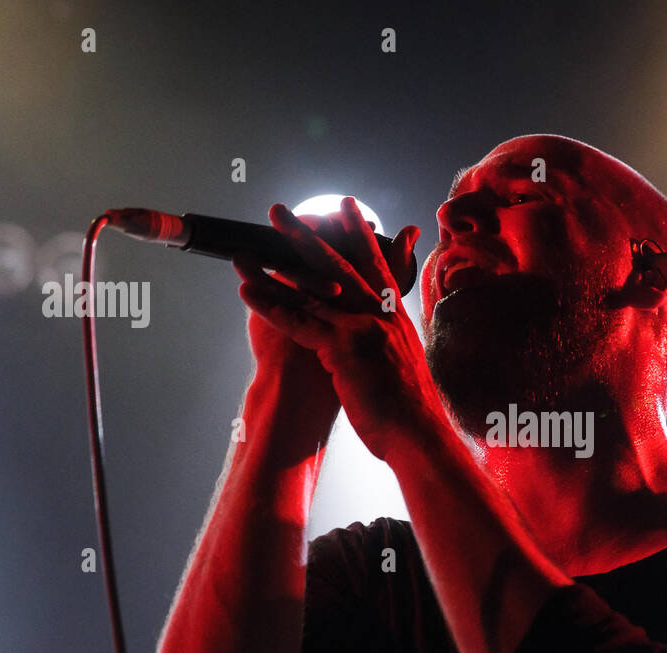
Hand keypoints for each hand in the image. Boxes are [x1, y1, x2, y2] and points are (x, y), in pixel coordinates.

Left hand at [234, 198, 442, 461]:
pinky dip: (271, 306)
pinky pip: (299, 323)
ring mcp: (361, 328)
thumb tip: (390, 333)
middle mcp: (379, 313)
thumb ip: (394, 336)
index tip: (345, 206)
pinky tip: (247, 291)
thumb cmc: (412, 406)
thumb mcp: (408, 360)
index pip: (374, 263)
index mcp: (395, 315)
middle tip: (279, 211)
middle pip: (337, 264)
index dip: (358, 234)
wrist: (419, 432)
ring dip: (274, 265)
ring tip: (247, 247)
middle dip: (305, 235)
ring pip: (311, 288)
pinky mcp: (343, 350)